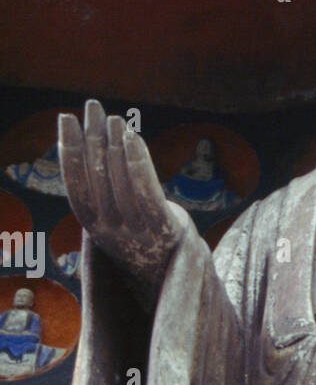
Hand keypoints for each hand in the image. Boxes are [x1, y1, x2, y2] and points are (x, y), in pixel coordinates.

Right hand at [58, 99, 187, 292]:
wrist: (179, 278)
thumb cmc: (146, 238)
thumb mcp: (119, 219)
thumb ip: (106, 192)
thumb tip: (95, 144)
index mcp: (95, 229)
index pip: (76, 185)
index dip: (69, 151)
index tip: (66, 119)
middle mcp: (112, 232)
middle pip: (98, 177)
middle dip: (94, 138)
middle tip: (92, 106)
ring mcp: (137, 233)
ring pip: (120, 182)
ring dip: (116, 145)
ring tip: (115, 118)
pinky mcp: (163, 230)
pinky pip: (147, 192)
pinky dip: (137, 163)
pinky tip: (133, 138)